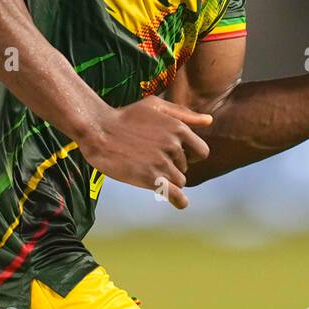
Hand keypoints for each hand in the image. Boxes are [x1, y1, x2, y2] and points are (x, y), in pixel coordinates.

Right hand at [78, 95, 211, 208]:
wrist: (99, 130)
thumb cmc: (126, 116)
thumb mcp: (155, 105)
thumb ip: (184, 113)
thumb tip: (209, 121)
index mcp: (178, 128)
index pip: (201, 151)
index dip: (190, 155)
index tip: (175, 156)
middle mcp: (174, 145)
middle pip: (186, 167)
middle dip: (173, 166)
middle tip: (151, 160)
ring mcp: (163, 163)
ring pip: (179, 181)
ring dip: (168, 180)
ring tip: (149, 172)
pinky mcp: (151, 178)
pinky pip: (175, 195)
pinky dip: (179, 201)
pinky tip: (179, 203)